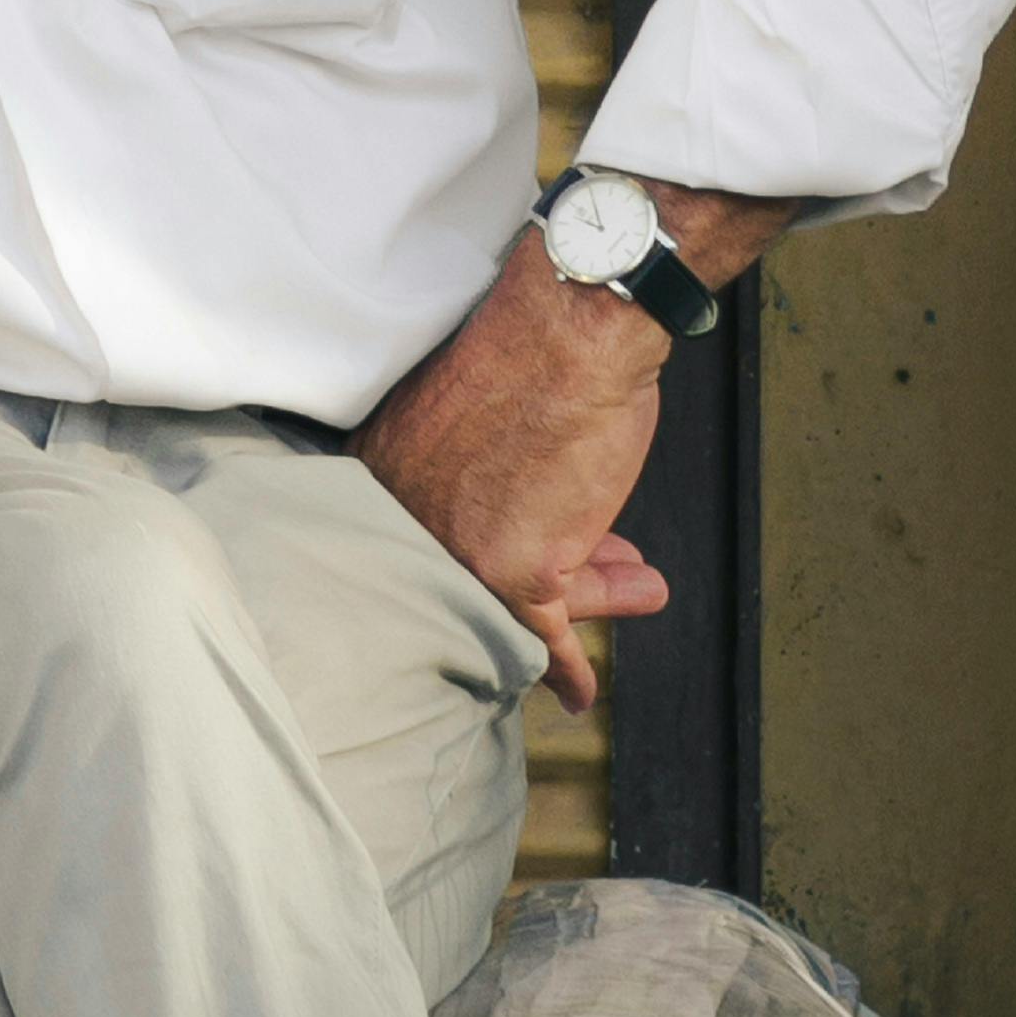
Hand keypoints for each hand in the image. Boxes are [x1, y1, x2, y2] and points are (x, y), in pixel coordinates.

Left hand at [352, 203, 761, 712]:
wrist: (570, 327)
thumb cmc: (529, 349)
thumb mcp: (473, 414)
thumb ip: (471, 469)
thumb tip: (505, 504)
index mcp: (382, 472)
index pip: (428, 533)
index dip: (482, 546)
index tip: (518, 555)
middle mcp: (402, 517)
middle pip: (476, 567)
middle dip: (551, 569)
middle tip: (599, 572)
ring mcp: (455, 550)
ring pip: (520, 599)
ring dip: (586, 602)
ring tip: (633, 587)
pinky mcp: (515, 572)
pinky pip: (545, 635)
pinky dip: (567, 666)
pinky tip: (577, 689)